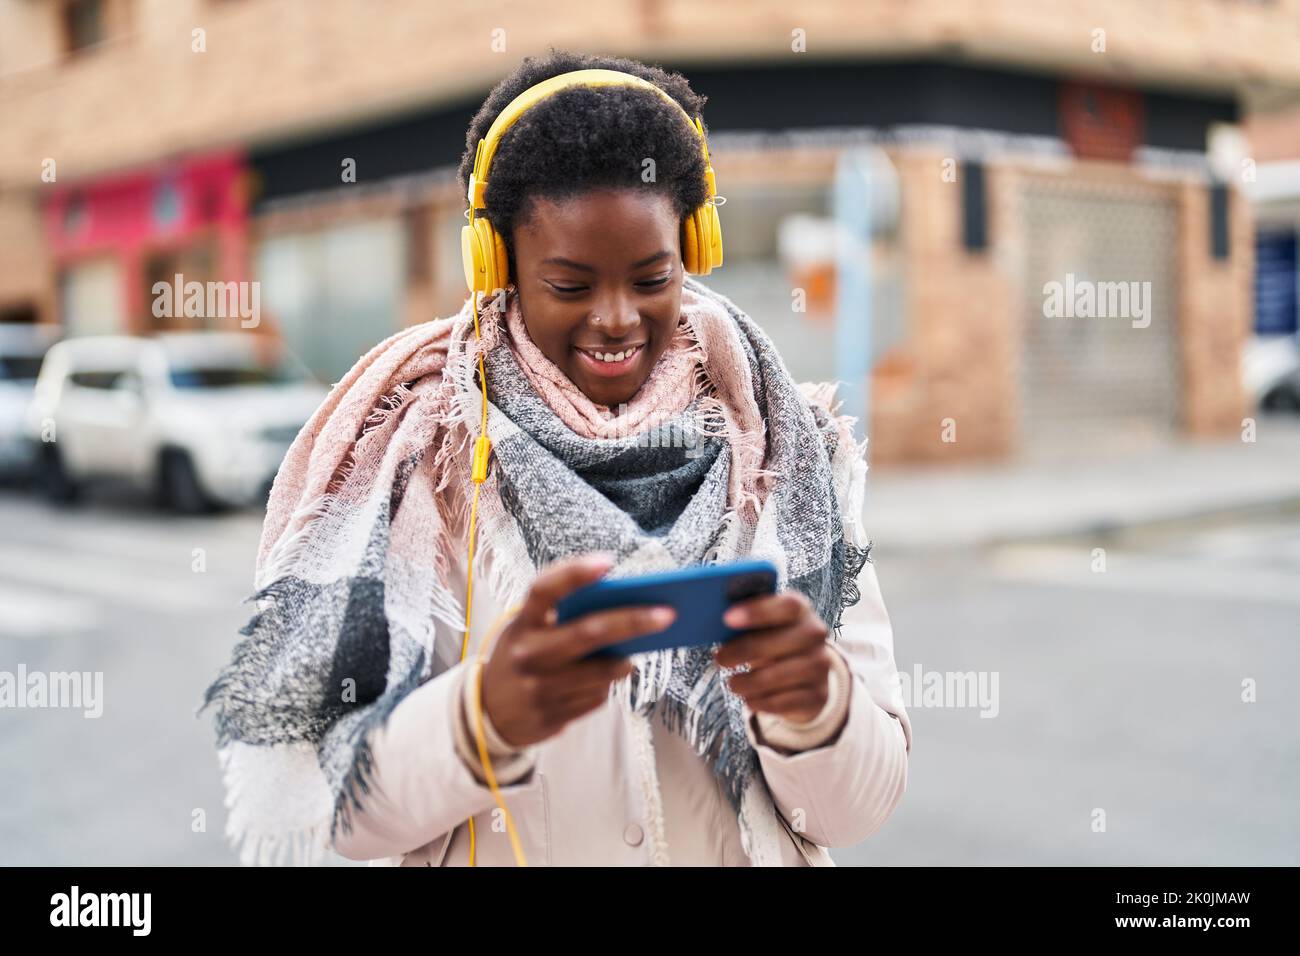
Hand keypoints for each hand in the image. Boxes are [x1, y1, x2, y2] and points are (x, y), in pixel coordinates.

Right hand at [479, 553, 675, 749]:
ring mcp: (539, 688)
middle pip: (588, 633)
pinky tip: (599, 682)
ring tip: (630, 653)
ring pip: (600, 672)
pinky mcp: (552, 716)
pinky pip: (596, 698)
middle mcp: (528, 654)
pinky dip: (605, 686)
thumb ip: (562, 613)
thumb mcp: (530, 627)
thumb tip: (620, 603)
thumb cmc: (525, 653)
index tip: (608, 562)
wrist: (489, 711)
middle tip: (668, 614)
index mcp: (522, 622)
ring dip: (622, 662)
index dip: (574, 573)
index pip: (545, 590)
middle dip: (632, 622)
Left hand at [715, 589, 833, 723]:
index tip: (726, 618)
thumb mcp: (763, 625)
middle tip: (719, 658)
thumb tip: (709, 620)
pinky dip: (759, 701)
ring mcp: (820, 665)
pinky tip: (749, 698)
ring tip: (733, 683)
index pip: (786, 605)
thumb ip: (743, 619)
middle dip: (742, 651)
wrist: (805, 674)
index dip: (756, 611)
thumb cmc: (771, 640)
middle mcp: (815, 634)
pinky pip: (781, 702)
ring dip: (746, 682)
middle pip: (776, 642)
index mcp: (800, 609)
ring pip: (775, 677)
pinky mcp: (818, 694)